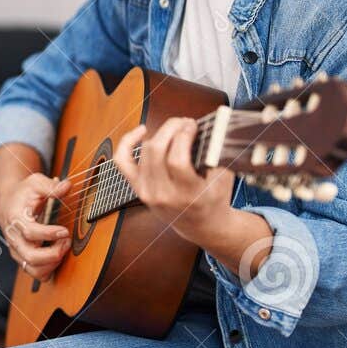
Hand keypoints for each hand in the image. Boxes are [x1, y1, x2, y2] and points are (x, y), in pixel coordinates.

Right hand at [0, 172, 71, 280]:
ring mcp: (18, 251)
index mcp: (15, 220)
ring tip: (63, 247)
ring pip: (34, 270)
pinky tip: (58, 254)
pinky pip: (37, 273)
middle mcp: (14, 239)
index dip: (48, 234)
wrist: (8, 204)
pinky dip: (50, 269)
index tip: (64, 230)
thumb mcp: (35, 183)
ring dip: (53, 263)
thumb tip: (67, 186)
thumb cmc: (23, 194)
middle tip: (66, 240)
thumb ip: (50, 186)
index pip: (30, 232)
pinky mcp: (23, 259)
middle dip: (53, 253)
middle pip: (30, 257)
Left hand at [112, 117, 234, 246]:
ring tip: (175, 129)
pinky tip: (141, 131)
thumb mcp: (224, 179)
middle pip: (156, 150)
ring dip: (160, 133)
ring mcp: (147, 192)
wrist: (200, 225)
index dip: (183, 136)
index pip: (177, 160)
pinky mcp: (138, 188)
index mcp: (188, 195)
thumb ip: (216, 154)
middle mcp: (163, 195)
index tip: (192, 125)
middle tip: (184, 122)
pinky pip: (122, 161)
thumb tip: (209, 125)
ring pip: (144, 151)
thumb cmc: (214, 199)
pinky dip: (128, 143)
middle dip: (171, 128)